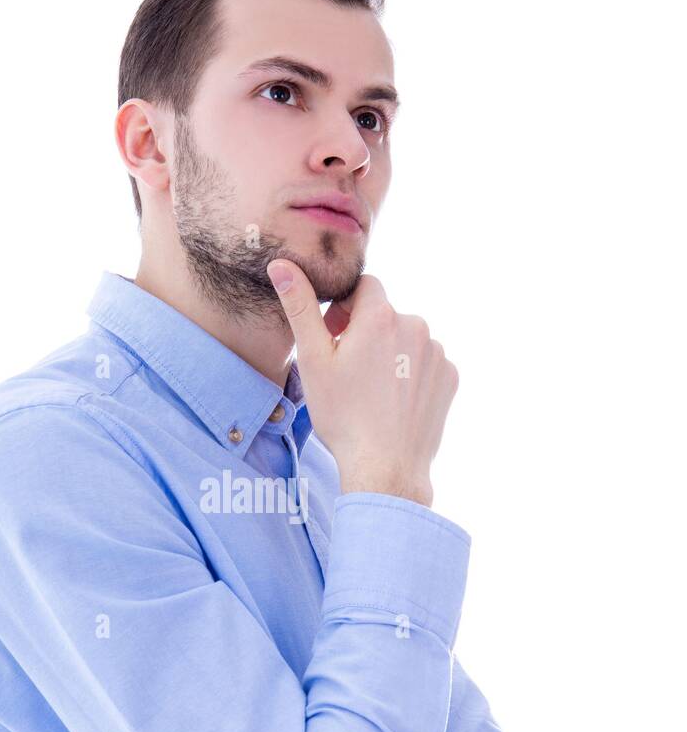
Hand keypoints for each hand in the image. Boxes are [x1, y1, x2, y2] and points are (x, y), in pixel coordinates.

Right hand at [267, 260, 458, 504]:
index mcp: (381, 316)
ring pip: (407, 339)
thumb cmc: (343, 416)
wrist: (385, 468)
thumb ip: (299, 307)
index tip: (335, 338)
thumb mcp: (313, 360)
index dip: (345, 309)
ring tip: (372, 390)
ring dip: (390, 352)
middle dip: (367, 332)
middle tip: (348, 370)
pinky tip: (394, 401)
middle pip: (386, 314)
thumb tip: (282, 264)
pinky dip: (411, 374)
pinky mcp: (450, 377)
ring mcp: (438, 353)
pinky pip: (427, 363)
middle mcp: (417, 326)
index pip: (364, 286)